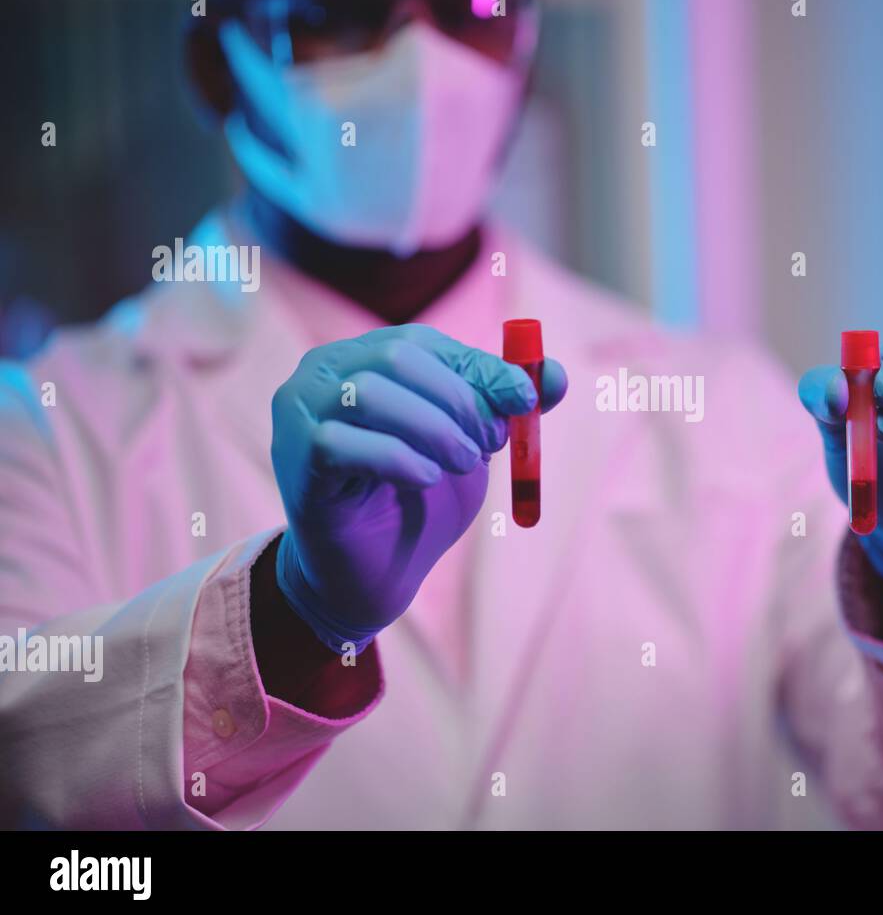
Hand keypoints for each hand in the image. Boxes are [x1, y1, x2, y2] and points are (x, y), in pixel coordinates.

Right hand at [270, 324, 566, 650]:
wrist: (372, 573)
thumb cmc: (418, 498)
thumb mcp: (472, 445)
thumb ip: (506, 408)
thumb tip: (556, 375)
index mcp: (366, 356)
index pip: (425, 341)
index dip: (480, 368)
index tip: (526, 399)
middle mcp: (324, 371)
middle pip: (396, 357)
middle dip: (459, 400)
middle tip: (489, 444)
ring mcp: (300, 412)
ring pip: (371, 394)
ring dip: (434, 430)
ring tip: (461, 465)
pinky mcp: (296, 459)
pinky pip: (343, 443)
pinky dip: (399, 459)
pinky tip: (425, 481)